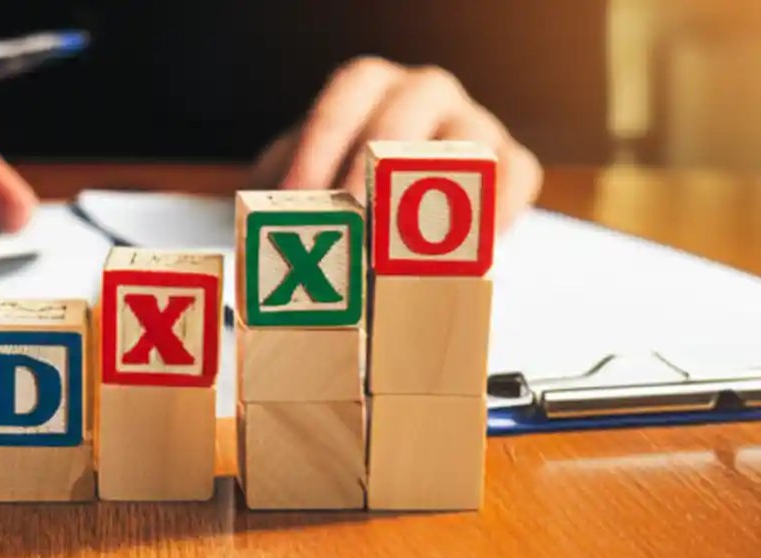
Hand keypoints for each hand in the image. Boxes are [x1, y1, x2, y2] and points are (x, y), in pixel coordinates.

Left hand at [248, 57, 541, 231]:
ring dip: (433, 196)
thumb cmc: (345, 190)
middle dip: (372, 174)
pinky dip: (499, 208)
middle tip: (347, 227)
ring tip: (404, 248)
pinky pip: (517, 174)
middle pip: (403, 117)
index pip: (347, 95)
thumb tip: (260, 231)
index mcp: (371, 87)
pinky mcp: (511, 160)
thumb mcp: (306, 184)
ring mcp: (473, 123)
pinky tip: (469, 250)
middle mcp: (425, 93)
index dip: (321, 143)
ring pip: (466, 142)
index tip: (298, 195)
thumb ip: (286, 195)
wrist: (406, 211)